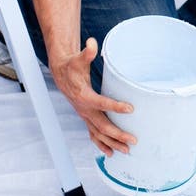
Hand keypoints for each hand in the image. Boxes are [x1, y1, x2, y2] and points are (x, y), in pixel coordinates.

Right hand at [49, 37, 135, 155]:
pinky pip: (94, 135)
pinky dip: (102, 145)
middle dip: (118, 134)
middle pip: (102, 125)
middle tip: (133, 140)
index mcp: (84, 96)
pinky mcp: (86, 118)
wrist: (61, 75)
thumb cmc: (73, 66)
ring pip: (99, 134)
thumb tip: (92, 42)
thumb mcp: (78, 58)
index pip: (102, 103)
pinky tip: (112, 153)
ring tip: (127, 151)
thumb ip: (86, 52)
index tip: (131, 108)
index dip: (116, 106)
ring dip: (113, 143)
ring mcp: (85, 116)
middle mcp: (84, 109)